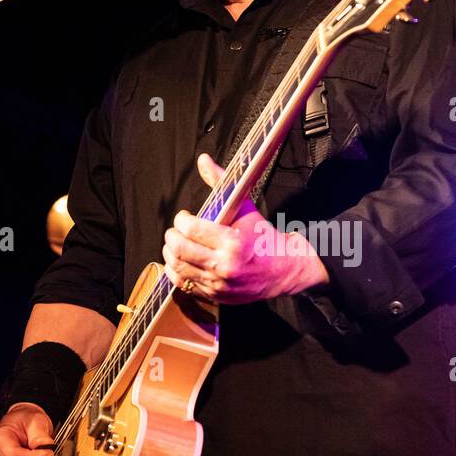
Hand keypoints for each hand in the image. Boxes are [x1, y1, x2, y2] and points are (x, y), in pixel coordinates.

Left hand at [162, 153, 330, 303]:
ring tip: (177, 244)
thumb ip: (222, 183)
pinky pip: (183, 285)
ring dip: (170, 253)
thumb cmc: (264, 237)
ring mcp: (219, 284)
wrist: (284, 270)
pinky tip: (182, 261)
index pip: (191, 229)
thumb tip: (203, 160)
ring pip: (177, 267)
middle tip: (177, 230)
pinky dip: (176, 271)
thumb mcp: (245, 208)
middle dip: (172, 236)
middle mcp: (224, 266)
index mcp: (233, 242)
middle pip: (179, 249)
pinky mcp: (215, 295)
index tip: (185, 216)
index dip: (181, 219)